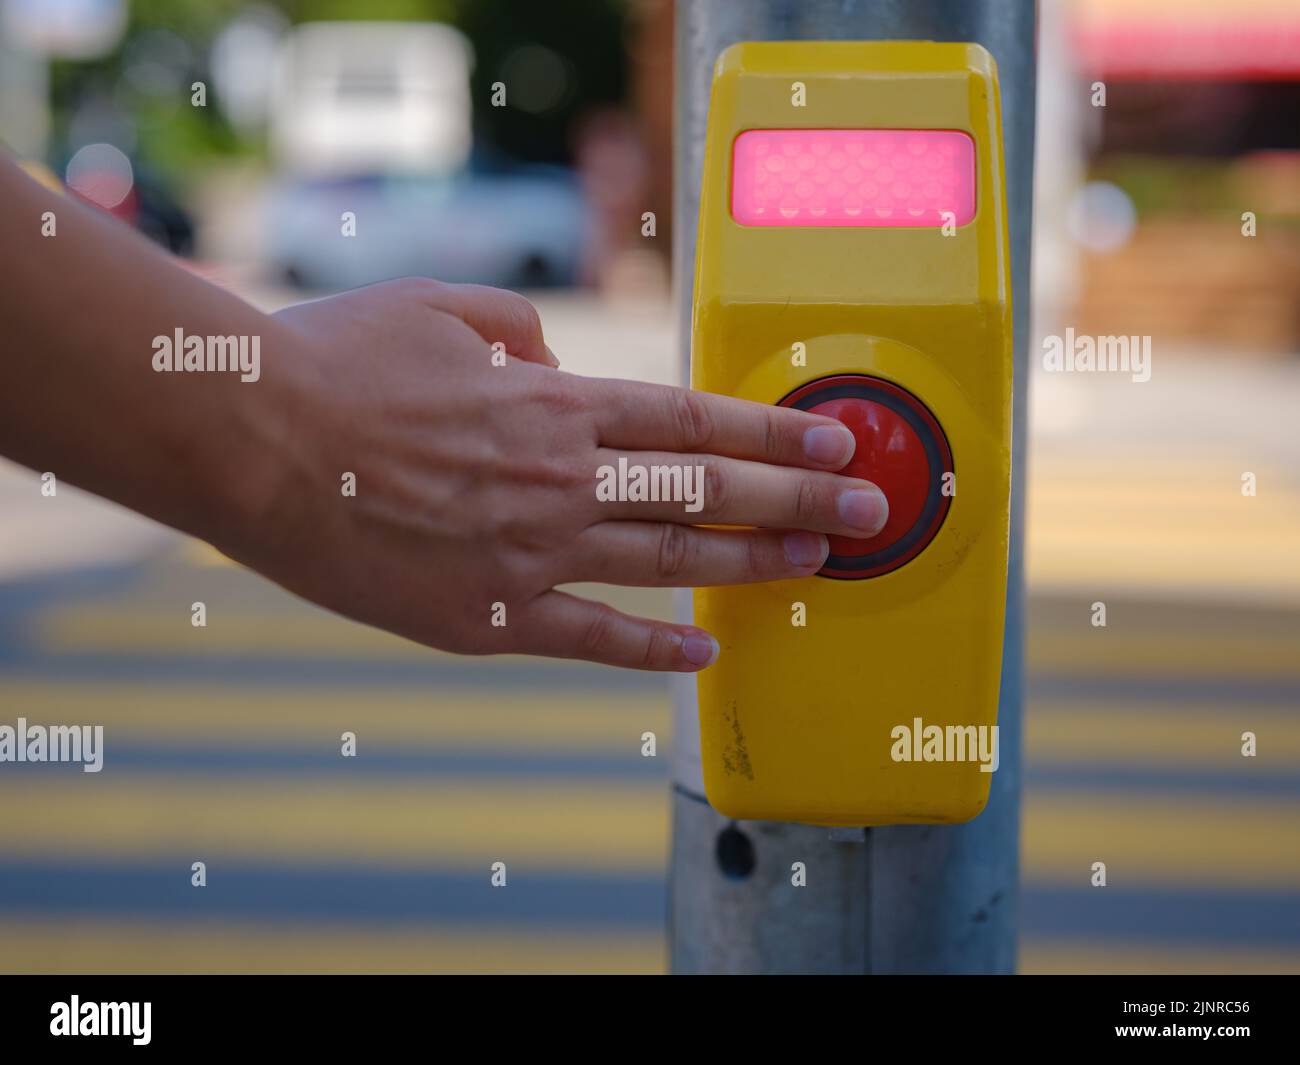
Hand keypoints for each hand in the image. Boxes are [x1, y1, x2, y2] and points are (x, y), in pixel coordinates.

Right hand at [224, 279, 887, 671]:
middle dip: (799, 496)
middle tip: (869, 508)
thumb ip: (514, 326)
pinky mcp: (485, 614)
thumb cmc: (337, 360)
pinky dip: (653, 644)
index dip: (772, 430)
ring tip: (817, 565)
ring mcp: (529, 549)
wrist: (251, 438)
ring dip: (750, 560)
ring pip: (668, 559)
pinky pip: (590, 636)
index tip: (833, 439)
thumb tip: (556, 361)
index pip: (692, 417)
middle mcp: (560, 475)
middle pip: (705, 487)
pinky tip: (705, 648)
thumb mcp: (437, 307)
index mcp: (552, 400)